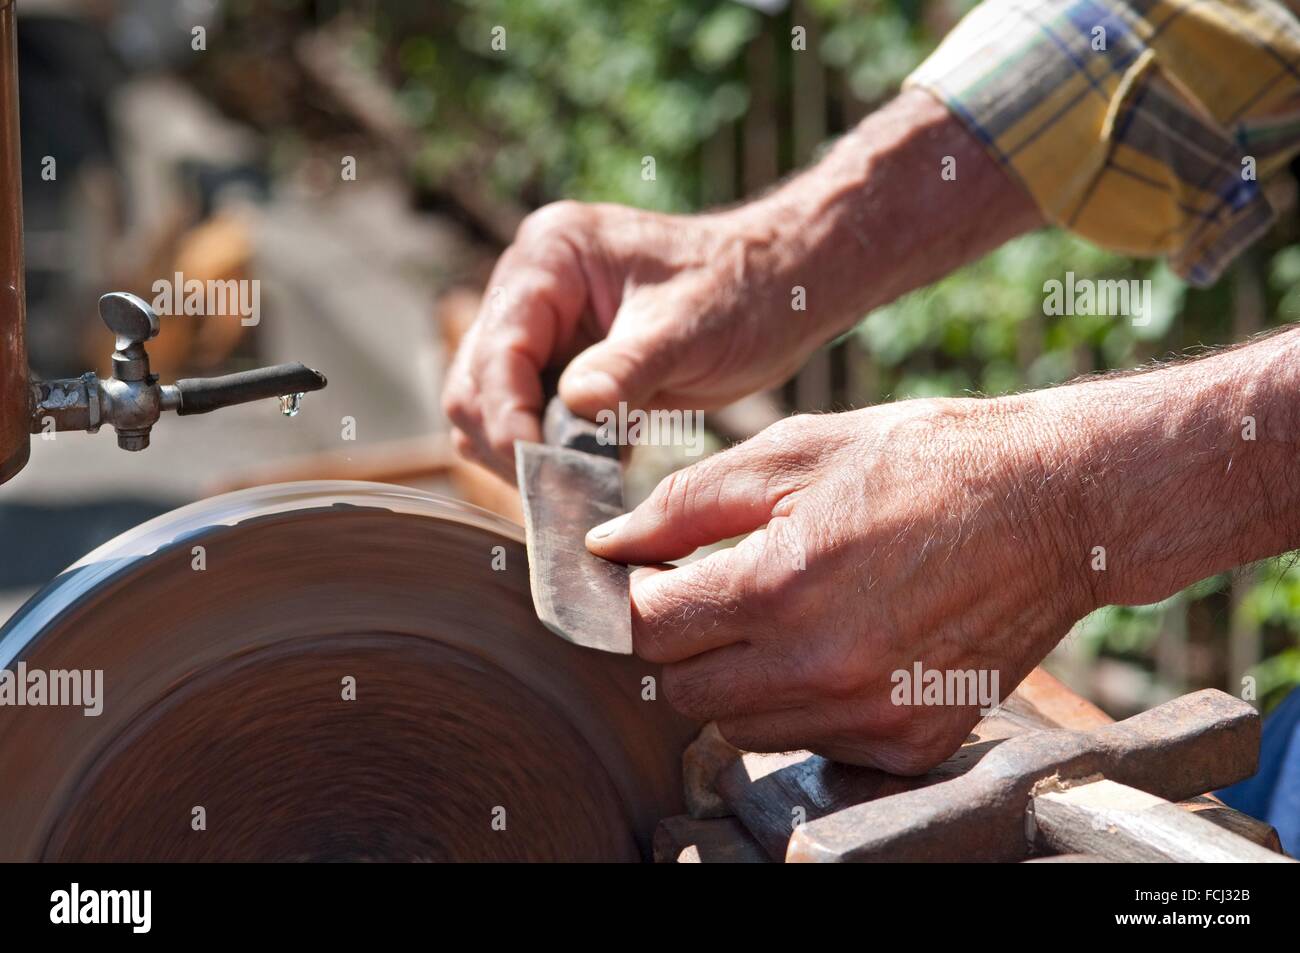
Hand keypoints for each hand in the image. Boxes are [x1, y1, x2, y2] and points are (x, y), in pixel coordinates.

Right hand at [440, 200, 834, 479]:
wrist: (780, 290)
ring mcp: (541, 329)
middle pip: (476, 383)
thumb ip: (627, 368)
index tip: (540, 470)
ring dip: (523, 453)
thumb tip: (570, 410)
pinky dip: (546, 454)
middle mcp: (531, 288)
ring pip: (488, 410)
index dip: (509, 415)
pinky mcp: (558, 367)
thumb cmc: (744, 291)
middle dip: (510, 440)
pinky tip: (589, 473)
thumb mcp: (690, 329)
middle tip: (560, 490)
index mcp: (552, 256)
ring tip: (577, 483)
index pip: (498, 348)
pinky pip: (525, 422)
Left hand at [586, 395, 1093, 772]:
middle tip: (716, 593)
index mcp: (778, 587)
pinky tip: (840, 646)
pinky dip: (805, 706)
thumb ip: (684, 504)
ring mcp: (870, 716)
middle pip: (684, 693)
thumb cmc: (922, 461)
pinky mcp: (911, 744)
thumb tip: (608, 547)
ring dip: (739, 680)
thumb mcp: (794, 452)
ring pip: (742, 729)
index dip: (637, 600)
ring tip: (785, 616)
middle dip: (682, 643)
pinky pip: (814, 744)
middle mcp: (820, 668)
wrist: (1054, 503)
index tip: (653, 578)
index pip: (649, 631)